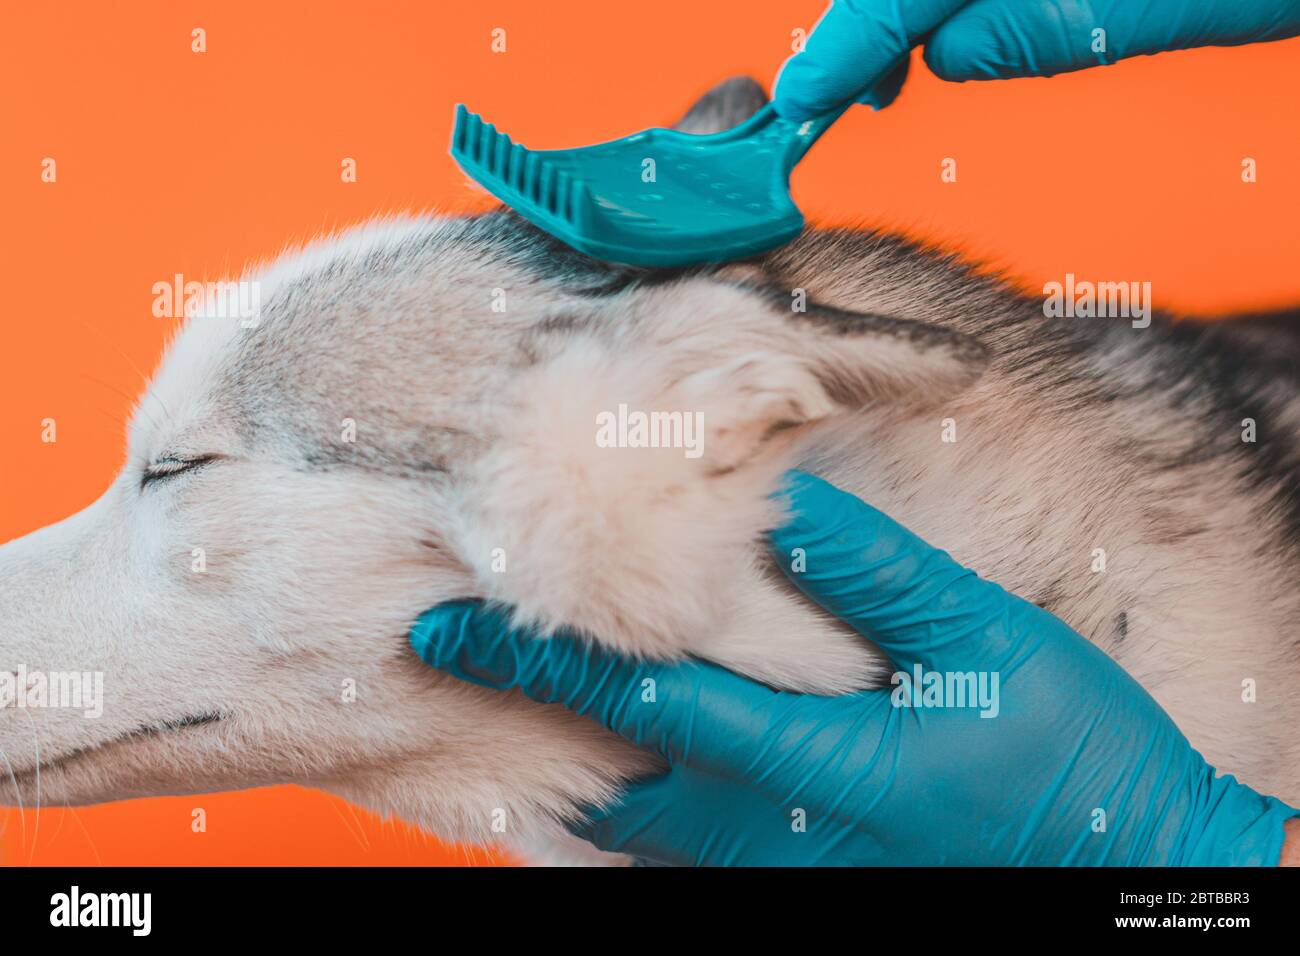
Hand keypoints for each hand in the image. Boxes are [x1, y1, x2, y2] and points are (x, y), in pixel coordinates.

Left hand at [410, 471, 1297, 864]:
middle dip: (527, 717)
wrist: (1127, 870)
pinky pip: (685, 865)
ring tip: (526, 710)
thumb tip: (780, 507)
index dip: (533, 659)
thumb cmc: (1069, 755)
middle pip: (611, 775)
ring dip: (573, 768)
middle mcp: (773, 833)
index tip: (446, 624)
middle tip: (458, 658)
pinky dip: (632, 822)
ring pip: (639, 831)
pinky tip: (618, 780)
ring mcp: (783, 876)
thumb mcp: (989, 644)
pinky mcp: (803, 892)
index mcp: (812, 760)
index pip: (637, 699)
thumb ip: (878, 575)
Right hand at [773, 0, 1299, 118]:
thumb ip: (1041, 24)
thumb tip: (946, 56)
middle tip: (837, 96)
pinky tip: (940, 33)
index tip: (803, 99)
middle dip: (866, 24)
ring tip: (878, 77)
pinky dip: (936, 10)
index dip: (848, 42)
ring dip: (896, 18)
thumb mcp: (1154, 3)